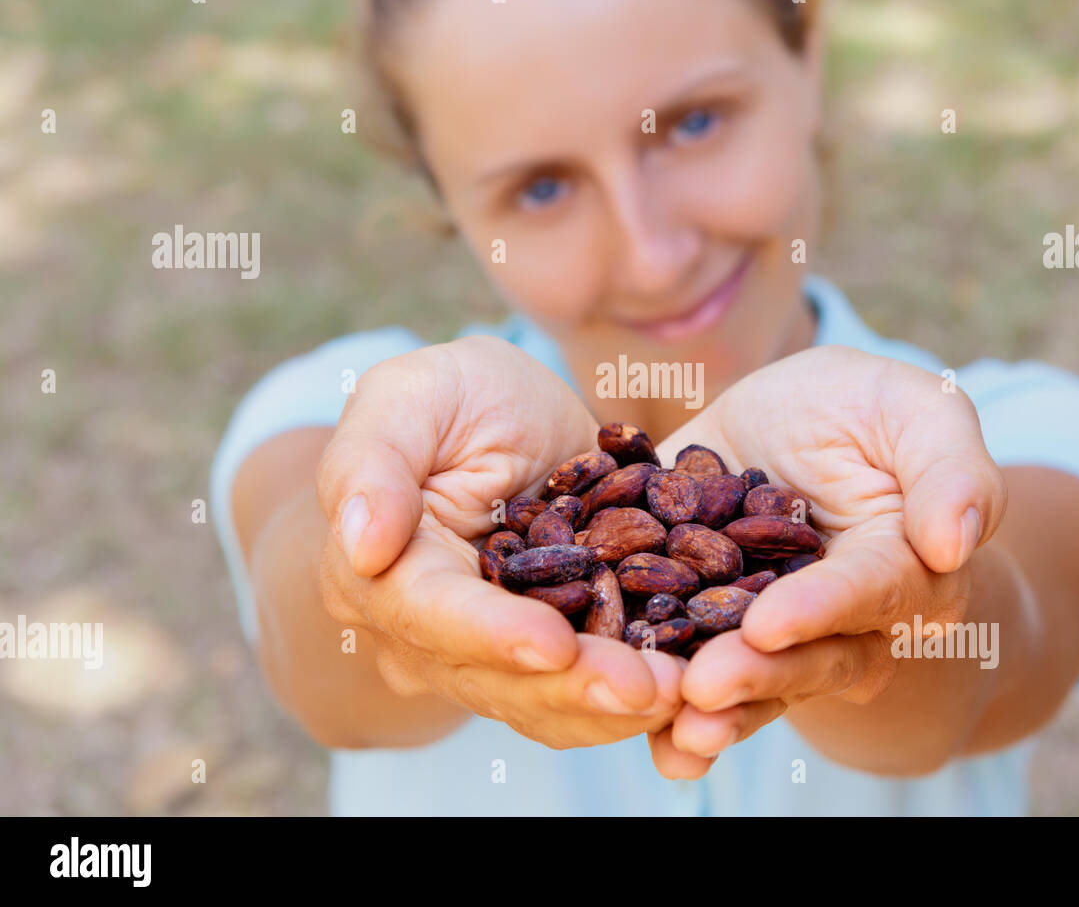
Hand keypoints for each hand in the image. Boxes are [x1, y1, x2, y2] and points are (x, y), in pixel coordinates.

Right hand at [315, 335, 681, 747]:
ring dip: (616, 706)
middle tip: (650, 689)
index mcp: (386, 573)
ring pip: (547, 702)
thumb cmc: (451, 399)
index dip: (492, 635)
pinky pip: (588, 693)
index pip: (432, 615)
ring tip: (684, 693)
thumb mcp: (411, 397)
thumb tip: (360, 544)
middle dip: (575, 687)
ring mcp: (492, 657)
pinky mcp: (551, 656)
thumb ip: (374, 461)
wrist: (501, 426)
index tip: (553, 646)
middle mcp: (430, 636)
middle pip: (498, 677)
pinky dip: (638, 696)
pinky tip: (693, 684)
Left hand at [646, 346, 1006, 776]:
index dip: (821, 609)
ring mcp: (774, 632)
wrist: (785, 417)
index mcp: (905, 568)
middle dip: (758, 676)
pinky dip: (668, 708)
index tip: (768, 624)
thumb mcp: (915, 408)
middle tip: (704, 688)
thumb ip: (950, 468)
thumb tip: (954, 545)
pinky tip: (644, 737)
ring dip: (718, 715)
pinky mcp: (709, 625)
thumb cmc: (865, 408)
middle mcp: (844, 621)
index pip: (869, 591)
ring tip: (676, 734)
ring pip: (756, 682)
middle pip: (812, 658)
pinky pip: (695, 668)